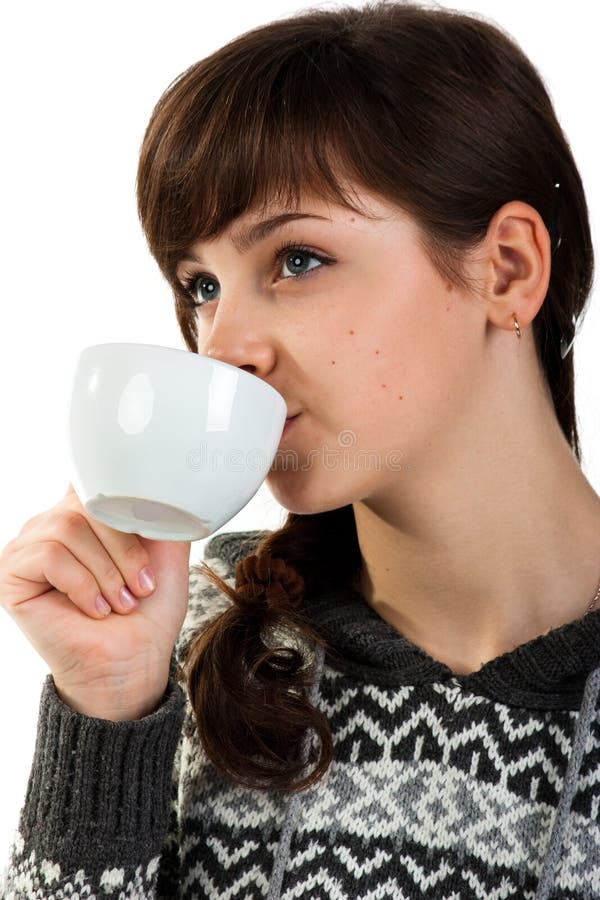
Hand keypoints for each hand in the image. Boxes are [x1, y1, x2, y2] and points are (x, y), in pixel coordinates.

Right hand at [0, 484, 190, 719]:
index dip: (123, 502)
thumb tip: (162, 477)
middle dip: (124, 548)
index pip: (95, 479)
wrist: (132, 660)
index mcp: (84, 512)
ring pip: (68, 527)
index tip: (149, 535)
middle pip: (86, 502)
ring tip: (120, 602)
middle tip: (141, 586)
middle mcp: (52, 523)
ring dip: (105, 570)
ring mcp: (29, 547)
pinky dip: (82, 584)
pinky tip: (96, 609)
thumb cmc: (147, 610)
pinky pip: (49, 555)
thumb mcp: (166, 549)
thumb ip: (160, 508)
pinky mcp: (12, 574)